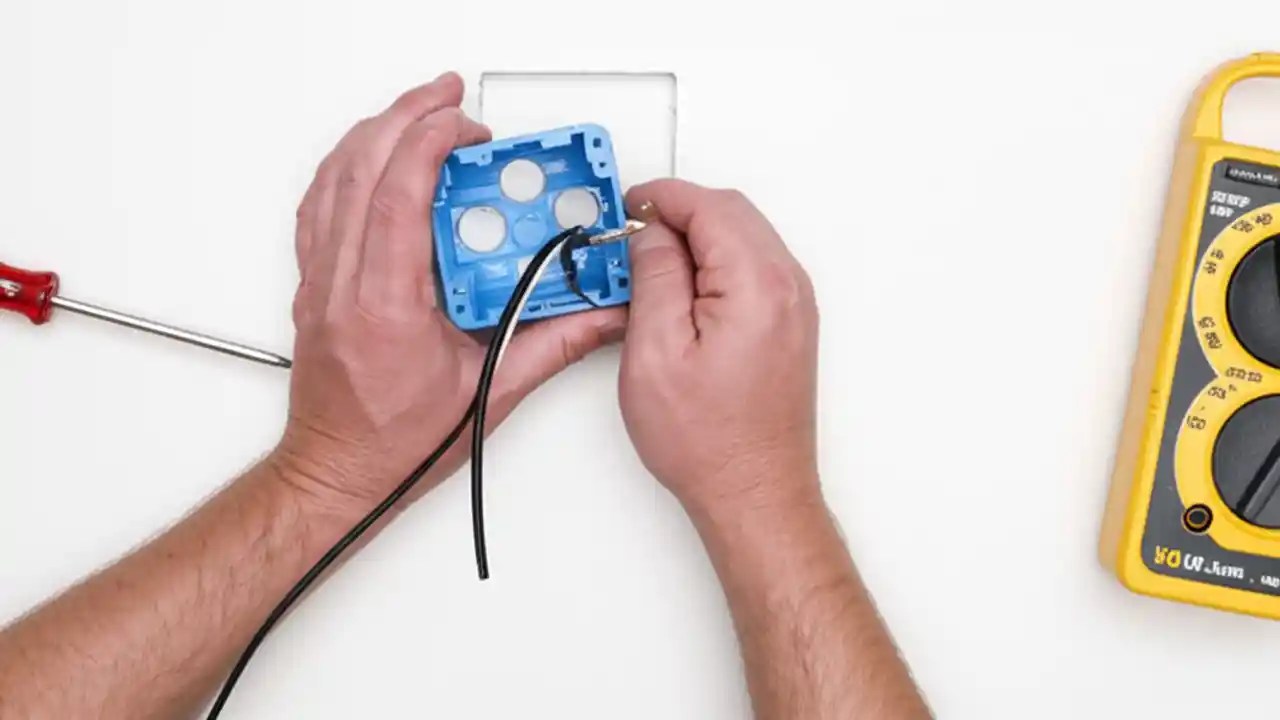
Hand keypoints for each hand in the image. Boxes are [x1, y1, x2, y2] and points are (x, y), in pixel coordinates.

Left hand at [272, 73, 625, 510]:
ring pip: (331, 179)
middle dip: (404, 116)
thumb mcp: (489, 396)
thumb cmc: (395, 447)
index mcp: (385, 306)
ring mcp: (320, 282)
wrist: (337, 474)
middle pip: (359, 168)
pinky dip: (346, 167)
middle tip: (447, 99)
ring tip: (416, 114)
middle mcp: (342, 285)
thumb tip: (599, 313)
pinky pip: (318, 205)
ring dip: (373, 133)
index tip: (465, 129)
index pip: (398, 196)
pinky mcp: (313, 285)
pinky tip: (372, 159)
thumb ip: (552, 345)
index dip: (429, 144)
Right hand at [618, 180, 819, 517]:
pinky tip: (682, 289)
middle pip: (731, 213)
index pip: (709, 206)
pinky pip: (752, 267)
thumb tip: (651, 234)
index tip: (626, 208)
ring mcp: (795, 305)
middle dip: (678, 213)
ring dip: (697, 238)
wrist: (754, 492)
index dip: (660, 198)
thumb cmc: (710, 442)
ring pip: (743, 237)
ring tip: (650, 267)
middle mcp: (788, 287)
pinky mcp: (790, 323)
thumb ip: (655, 277)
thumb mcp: (655, 352)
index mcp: (758, 284)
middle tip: (631, 235)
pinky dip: (715, 263)